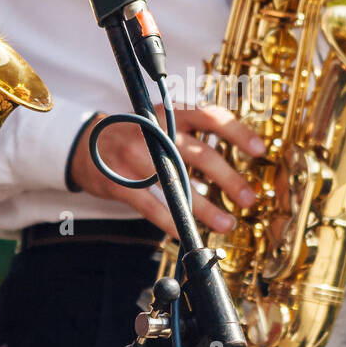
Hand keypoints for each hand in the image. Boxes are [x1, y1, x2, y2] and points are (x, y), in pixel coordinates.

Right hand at [68, 105, 266, 237]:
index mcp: (169, 113)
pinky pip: (152, 206)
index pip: (209, 116)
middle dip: (228, 178)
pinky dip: (172, 222)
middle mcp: (154, 131)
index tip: (260, 150)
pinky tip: (187, 233)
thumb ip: (191, 133)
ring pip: (178, 184)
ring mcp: (135, 157)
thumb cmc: (133, 135)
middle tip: (249, 198)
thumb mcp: (161, 121)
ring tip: (226, 223)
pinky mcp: (121, 183)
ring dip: (206, 208)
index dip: (238, 132)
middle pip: (199, 154)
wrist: (84, 145)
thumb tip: (233, 157)